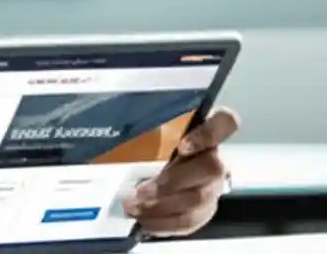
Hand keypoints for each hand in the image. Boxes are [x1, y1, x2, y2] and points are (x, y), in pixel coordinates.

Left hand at [124, 107, 240, 236]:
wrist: (161, 172)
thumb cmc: (153, 145)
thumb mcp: (151, 132)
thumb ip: (148, 130)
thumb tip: (120, 129)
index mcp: (206, 131)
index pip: (225, 122)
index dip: (208, 134)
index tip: (182, 146)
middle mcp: (215, 158)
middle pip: (211, 168)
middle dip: (174, 181)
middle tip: (142, 189)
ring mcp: (213, 186)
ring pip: (200, 199)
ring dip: (163, 206)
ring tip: (134, 207)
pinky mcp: (205, 210)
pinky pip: (192, 221)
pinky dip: (165, 223)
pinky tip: (144, 220)